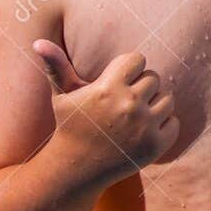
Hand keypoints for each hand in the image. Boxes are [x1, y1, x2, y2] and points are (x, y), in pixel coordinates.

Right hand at [32, 40, 179, 180]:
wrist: (76, 168)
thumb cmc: (70, 126)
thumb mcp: (62, 96)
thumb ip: (56, 65)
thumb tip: (37, 42)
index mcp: (108, 88)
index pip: (138, 59)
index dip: (130, 68)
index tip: (119, 81)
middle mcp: (129, 105)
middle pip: (154, 78)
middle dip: (142, 86)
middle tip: (126, 101)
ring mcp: (144, 127)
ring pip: (168, 98)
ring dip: (155, 104)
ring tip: (136, 114)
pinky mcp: (155, 146)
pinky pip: (174, 122)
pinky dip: (164, 125)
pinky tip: (144, 130)